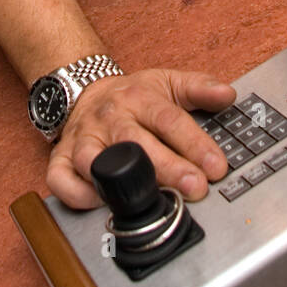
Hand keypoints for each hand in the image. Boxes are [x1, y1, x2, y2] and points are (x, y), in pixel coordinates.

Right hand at [46, 68, 235, 209]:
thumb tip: (227, 95)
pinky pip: (60, 179)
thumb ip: (199, 89)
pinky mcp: (61, 157)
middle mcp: (110, 118)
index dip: (194, 144)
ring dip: (118, 183)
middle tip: (195, 188)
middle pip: (134, 143)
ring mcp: (83, 138)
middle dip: (167, 168)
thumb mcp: (168, 82)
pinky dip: (76, 194)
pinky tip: (99, 203)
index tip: (217, 167)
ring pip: (93, 161)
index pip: (169, 120)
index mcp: (138, 98)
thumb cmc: (132, 95)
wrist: (85, 90)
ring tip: (146, 202)